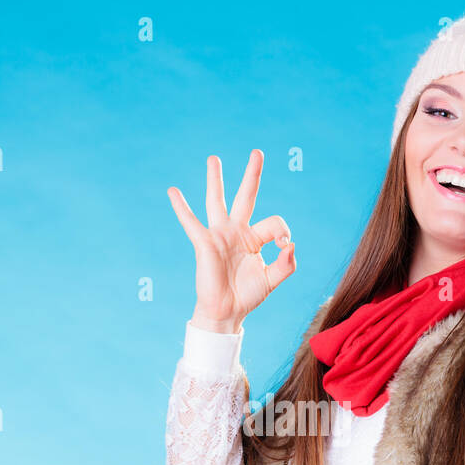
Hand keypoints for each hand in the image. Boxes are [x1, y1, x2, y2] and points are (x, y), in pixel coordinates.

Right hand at [167, 149, 295, 334]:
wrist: (227, 312)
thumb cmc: (248, 296)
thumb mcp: (273, 280)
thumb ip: (286, 264)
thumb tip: (291, 244)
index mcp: (256, 238)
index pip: (274, 223)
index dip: (283, 232)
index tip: (284, 245)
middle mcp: (238, 231)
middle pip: (247, 196)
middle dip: (252, 174)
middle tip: (257, 152)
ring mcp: (220, 234)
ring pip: (218, 201)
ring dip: (216, 179)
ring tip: (214, 159)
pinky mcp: (204, 243)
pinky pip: (191, 222)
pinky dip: (181, 207)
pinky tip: (173, 191)